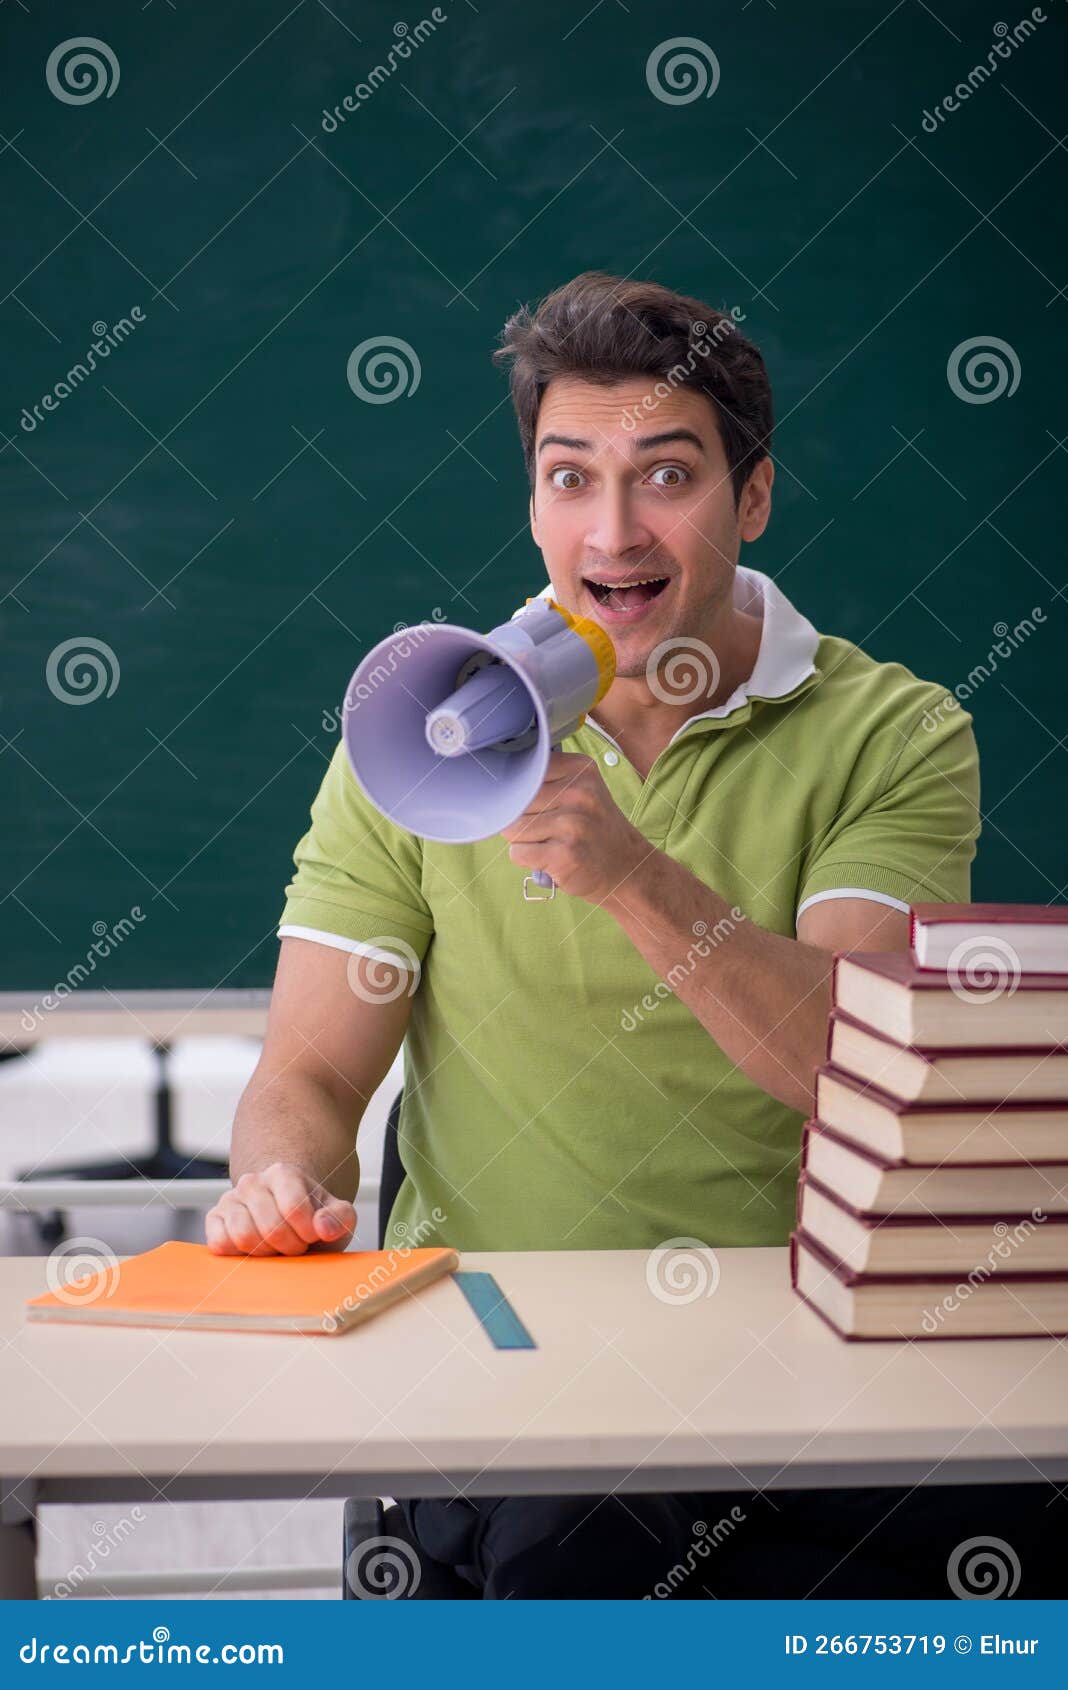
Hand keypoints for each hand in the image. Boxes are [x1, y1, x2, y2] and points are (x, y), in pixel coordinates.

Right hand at [205, 1162, 356, 1255]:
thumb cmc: (313, 1218)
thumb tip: (323, 1228)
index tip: (312, 1236)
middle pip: (270, 1227)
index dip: (307, 1233)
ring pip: (243, 1236)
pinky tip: (255, 1251)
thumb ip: (340, 1218)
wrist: (288, 1217)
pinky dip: (239, 1255)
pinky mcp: (214, 1219)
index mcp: (283, 1173)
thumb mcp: (338, 1215)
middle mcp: (252, 1181)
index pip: (294, 1208)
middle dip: (289, 1247)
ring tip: (276, 1248)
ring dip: (265, 1254)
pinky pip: (219, 1243)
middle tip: (296, 1246)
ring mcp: (230, 1199)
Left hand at [500, 749, 648, 904]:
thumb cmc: (594, 828)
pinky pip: (518, 853)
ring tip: (550, 843)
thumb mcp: (582, 790)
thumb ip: (546, 779)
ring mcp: (573, 824)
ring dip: (524, 841)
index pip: (523, 772)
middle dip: (521, 819)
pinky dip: (527, 860)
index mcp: (580, 769)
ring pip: (513, 829)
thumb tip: (498, 783)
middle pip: (515, 802)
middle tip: (549, 829)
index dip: (520, 791)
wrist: (626, 867)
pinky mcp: (565, 854)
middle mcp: (579, 793)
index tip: (534, 803)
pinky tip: (550, 858)